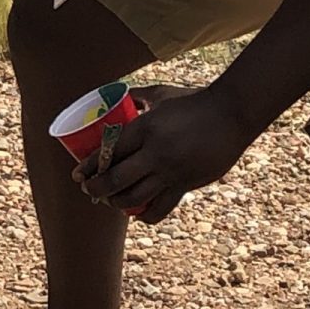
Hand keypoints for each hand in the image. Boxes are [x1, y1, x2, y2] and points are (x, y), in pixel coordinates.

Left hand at [74, 85, 260, 223]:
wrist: (232, 114)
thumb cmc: (195, 101)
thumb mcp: (162, 93)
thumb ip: (139, 96)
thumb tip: (121, 96)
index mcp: (145, 128)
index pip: (108, 153)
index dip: (89, 167)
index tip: (77, 175)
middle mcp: (155, 153)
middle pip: (115, 180)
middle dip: (96, 190)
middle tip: (89, 190)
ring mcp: (171, 172)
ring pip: (135, 199)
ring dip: (117, 204)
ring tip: (111, 202)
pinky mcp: (186, 184)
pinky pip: (160, 208)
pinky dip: (145, 214)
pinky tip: (138, 212)